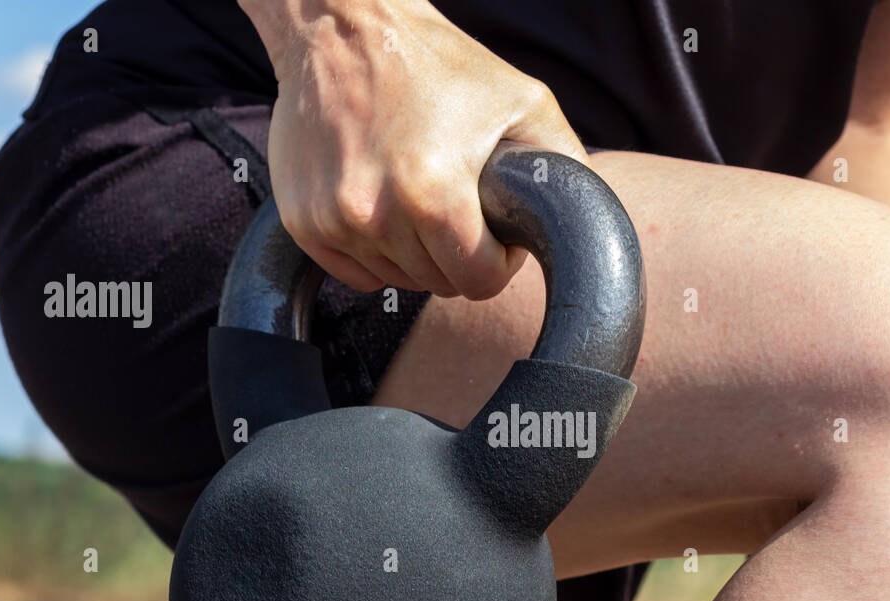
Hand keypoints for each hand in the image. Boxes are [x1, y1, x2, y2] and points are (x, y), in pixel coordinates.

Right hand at [242, 0, 588, 298]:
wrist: (341, 26)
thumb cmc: (437, 63)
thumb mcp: (523, 102)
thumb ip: (563, 164)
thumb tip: (586, 221)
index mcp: (434, 195)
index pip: (479, 283)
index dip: (497, 261)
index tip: (494, 232)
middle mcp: (377, 214)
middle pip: (438, 285)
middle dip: (457, 257)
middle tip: (459, 208)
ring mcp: (334, 220)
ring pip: (397, 281)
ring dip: (415, 255)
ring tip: (420, 198)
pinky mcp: (303, 221)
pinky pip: (354, 273)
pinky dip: (374, 253)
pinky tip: (384, 206)